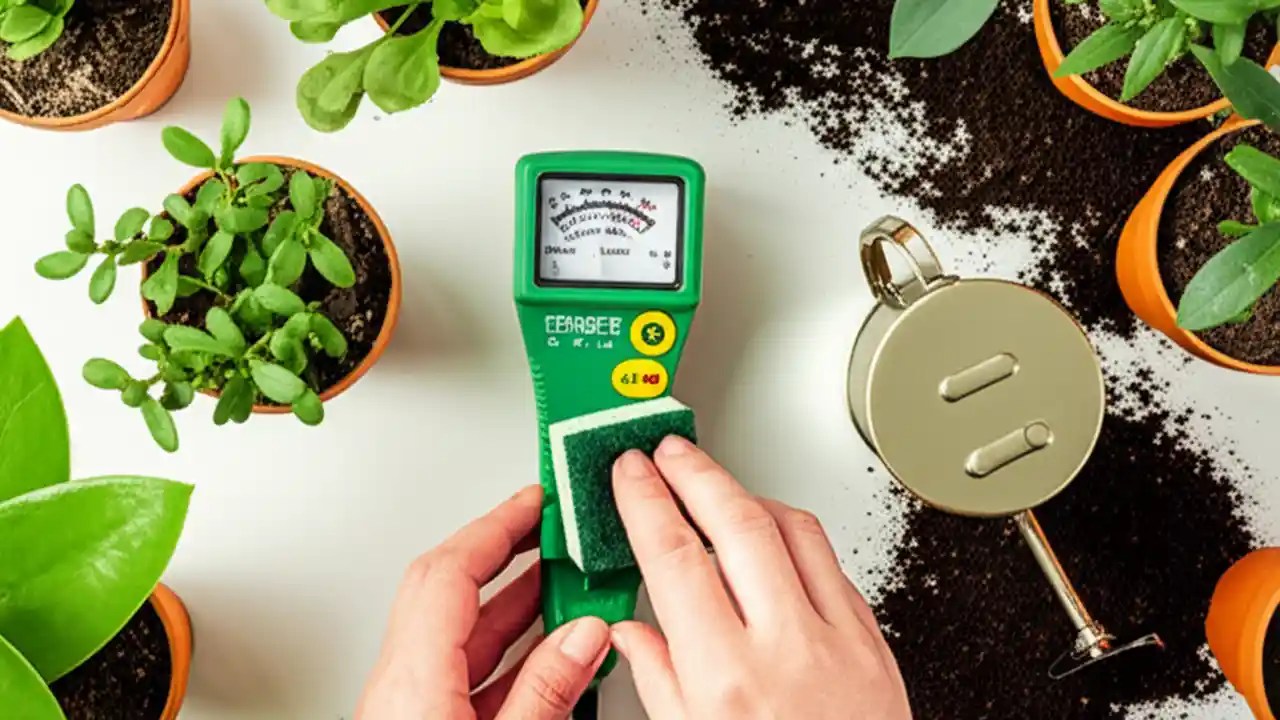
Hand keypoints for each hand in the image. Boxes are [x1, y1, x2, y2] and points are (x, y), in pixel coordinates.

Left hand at [356, 485, 609, 719]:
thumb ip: (546, 692)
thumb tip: (586, 636)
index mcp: (412, 683)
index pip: (450, 573)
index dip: (496, 526)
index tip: (536, 501)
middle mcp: (401, 686)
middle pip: (448, 589)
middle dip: (504, 548)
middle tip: (551, 524)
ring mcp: (408, 705)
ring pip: (461, 630)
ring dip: (515, 599)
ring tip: (566, 581)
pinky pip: (465, 667)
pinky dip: (511, 647)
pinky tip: (551, 649)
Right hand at [610, 436, 911, 718]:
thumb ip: (656, 678)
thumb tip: (627, 629)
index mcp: (726, 678)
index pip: (674, 557)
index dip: (646, 500)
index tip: (628, 472)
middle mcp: (786, 648)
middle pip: (737, 520)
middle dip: (696, 471)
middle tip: (668, 451)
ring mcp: (839, 640)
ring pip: (793, 527)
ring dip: (748, 491)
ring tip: (715, 484)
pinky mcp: (875, 642)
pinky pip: (833, 562)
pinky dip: (795, 532)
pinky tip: (772, 533)